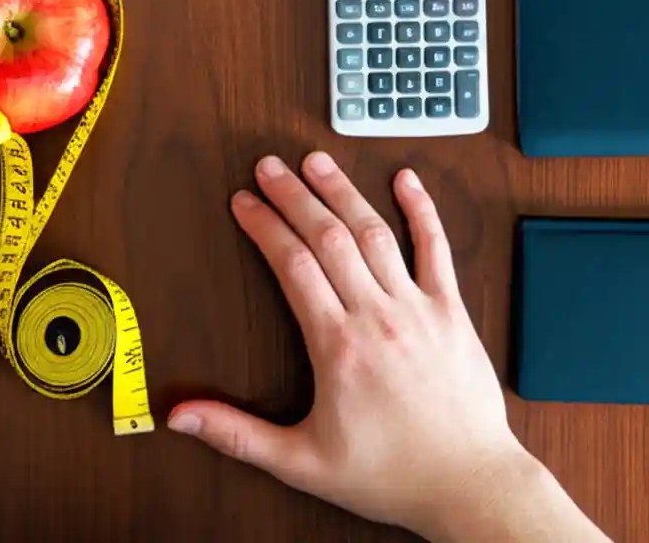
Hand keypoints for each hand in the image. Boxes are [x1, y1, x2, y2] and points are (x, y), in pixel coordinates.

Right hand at [168, 152, 536, 536]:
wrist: (468, 485)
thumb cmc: (389, 475)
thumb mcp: (301, 462)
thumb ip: (237, 435)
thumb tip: (180, 417)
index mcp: (337, 347)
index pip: (293, 267)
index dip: (265, 227)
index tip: (244, 202)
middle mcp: (377, 317)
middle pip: (329, 238)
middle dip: (294, 197)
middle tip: (268, 166)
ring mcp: (419, 309)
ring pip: (375, 234)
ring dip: (343, 193)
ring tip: (316, 162)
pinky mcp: (452, 313)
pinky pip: (437, 250)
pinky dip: (422, 211)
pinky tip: (406, 180)